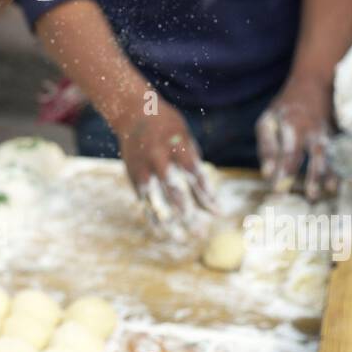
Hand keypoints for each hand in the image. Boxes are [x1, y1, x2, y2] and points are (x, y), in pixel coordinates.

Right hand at [115, 90, 218, 240]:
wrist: (133, 112)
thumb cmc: (168, 126)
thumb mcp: (185, 137)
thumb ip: (193, 164)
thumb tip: (207, 196)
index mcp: (177, 146)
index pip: (195, 177)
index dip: (207, 196)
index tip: (218, 214)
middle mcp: (159, 158)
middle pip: (176, 192)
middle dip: (189, 215)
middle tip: (200, 233)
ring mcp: (144, 168)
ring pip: (157, 200)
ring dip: (170, 222)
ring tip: (181, 239)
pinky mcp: (133, 175)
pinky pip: (144, 200)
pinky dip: (153, 216)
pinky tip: (162, 232)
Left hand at [256, 74, 335, 200]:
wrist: (314, 84)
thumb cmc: (285, 108)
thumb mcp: (268, 120)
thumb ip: (267, 146)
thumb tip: (267, 174)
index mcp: (292, 125)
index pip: (289, 152)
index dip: (285, 172)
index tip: (278, 191)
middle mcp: (313, 129)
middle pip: (315, 155)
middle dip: (313, 177)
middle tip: (310, 198)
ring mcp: (328, 132)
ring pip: (331, 155)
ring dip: (330, 175)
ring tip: (328, 193)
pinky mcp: (338, 136)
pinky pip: (340, 155)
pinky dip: (340, 171)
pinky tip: (337, 187)